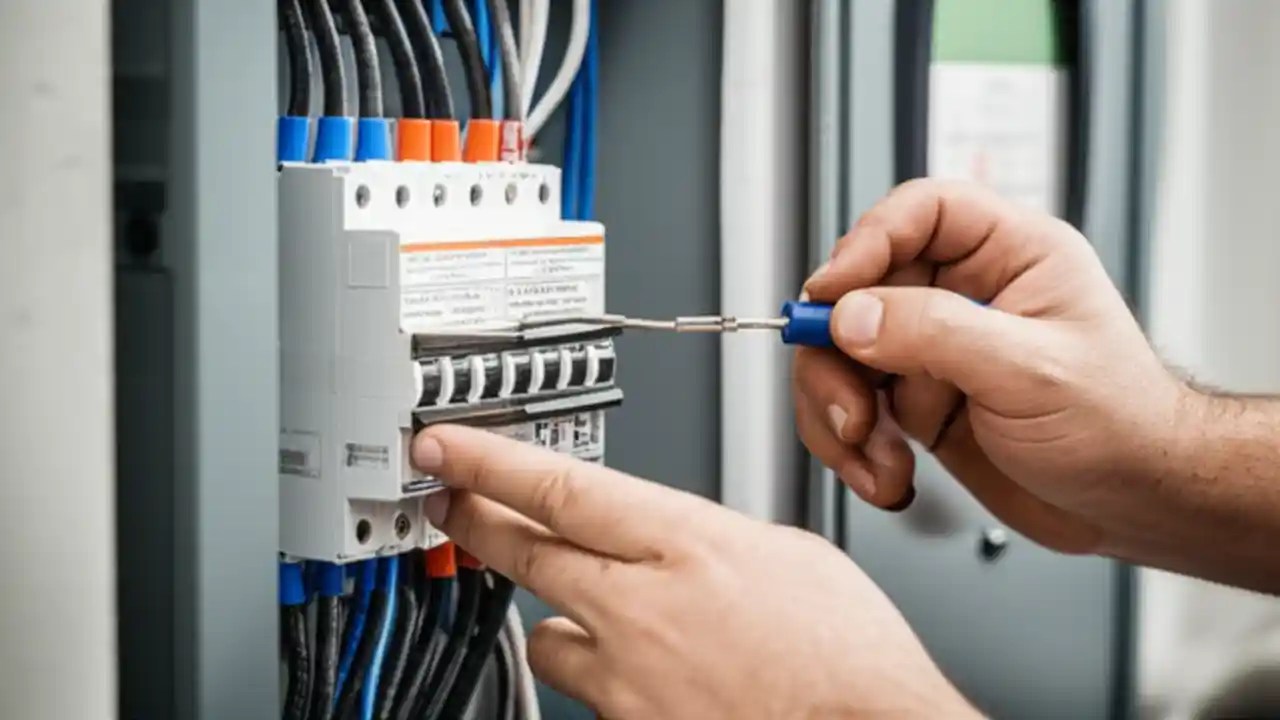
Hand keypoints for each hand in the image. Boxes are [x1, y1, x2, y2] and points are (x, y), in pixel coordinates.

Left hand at [413, 425, 977, 718]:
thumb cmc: (848, 658)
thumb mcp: (790, 554)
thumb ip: (709, 537)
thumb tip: (673, 537)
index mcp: (687, 544)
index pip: (560, 487)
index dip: (488, 462)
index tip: (447, 446)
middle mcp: (643, 610)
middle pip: (525, 553)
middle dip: (475, 520)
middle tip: (449, 503)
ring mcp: (629, 680)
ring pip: (547, 634)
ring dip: (561, 618)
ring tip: (607, 620)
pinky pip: (591, 694)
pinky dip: (611, 678)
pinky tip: (658, 676)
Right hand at [796, 179, 1188, 553]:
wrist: (1133, 506)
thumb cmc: (1121, 426)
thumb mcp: (1032, 372)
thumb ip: (936, 333)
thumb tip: (852, 314)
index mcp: (1010, 255)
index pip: (921, 214)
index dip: (866, 243)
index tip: (830, 292)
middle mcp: (963, 295)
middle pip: (859, 291)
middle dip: (837, 356)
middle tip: (849, 407)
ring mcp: (934, 351)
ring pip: (841, 356)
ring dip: (840, 414)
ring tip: (874, 456)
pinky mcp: (916, 403)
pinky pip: (851, 410)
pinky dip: (853, 449)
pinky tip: (888, 475)